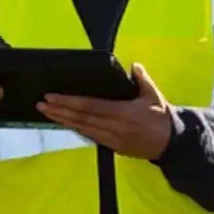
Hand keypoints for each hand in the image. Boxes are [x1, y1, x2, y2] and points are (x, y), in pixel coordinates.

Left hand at [37, 63, 173, 160]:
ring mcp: (112, 139)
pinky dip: (76, 130)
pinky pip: (90, 137)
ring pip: (82, 129)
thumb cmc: (161, 119)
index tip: (52, 97)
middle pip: (80, 118)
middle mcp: (113, 127)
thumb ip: (142, 79)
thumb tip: (134, 66)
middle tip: (41, 105)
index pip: (89, 106)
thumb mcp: (154, 95)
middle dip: (59, 111)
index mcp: (122, 113)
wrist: (172, 144)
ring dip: (63, 121)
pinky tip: (65, 124)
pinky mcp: (113, 147)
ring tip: (47, 114)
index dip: (69, 102)